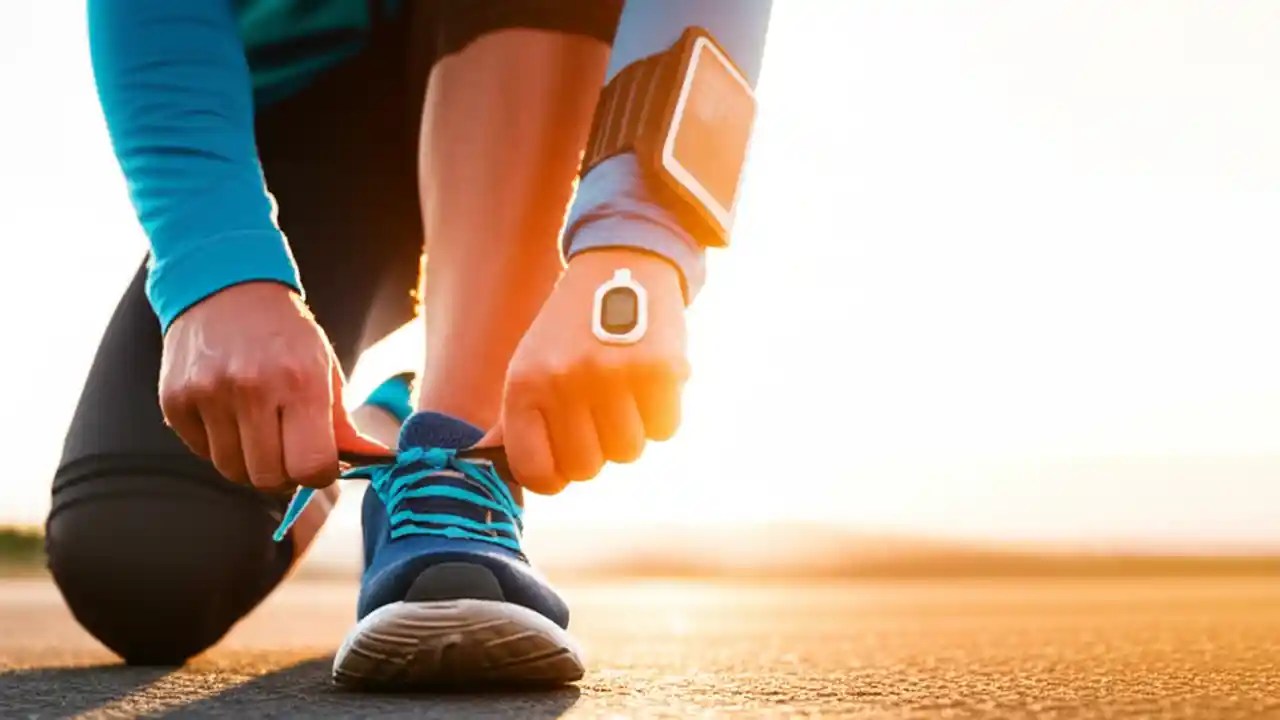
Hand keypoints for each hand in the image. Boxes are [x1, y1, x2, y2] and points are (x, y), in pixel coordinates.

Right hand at [158, 282, 387, 490]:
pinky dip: (219, 446)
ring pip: (231, 471)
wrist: (225, 286)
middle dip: (284, 476)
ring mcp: (208, 394)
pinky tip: (230, 416)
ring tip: (259, 433)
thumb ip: (344, 423)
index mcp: (301, 381)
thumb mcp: (324, 367)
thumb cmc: (285, 334)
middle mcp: (252, 389)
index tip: (320, 464)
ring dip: (250, 464)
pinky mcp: (175, 399)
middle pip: (268, 478)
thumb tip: (374, 461)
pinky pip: (201, 452)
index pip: (311, 466)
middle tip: (288, 453)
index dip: (319, 475)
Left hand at [482, 249, 689, 493]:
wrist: (622, 263)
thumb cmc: (571, 329)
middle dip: (599, 448)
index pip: (536, 473)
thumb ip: (513, 421)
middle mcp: (564, 382)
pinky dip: (663, 412)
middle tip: (602, 411)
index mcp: (524, 385)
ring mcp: (611, 376)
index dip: (556, 475)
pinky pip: (665, 429)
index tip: (567, 458)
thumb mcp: (530, 364)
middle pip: (587, 469)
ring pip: (629, 452)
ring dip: (634, 429)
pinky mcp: (657, 370)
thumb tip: (483, 464)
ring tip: (627, 390)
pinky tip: (651, 381)